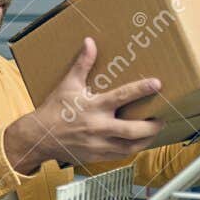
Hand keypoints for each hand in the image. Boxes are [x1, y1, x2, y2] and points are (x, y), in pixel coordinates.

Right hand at [3, 37, 164, 172]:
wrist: (38, 138)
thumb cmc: (53, 111)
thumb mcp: (67, 85)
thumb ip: (82, 64)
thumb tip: (90, 42)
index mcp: (93, 107)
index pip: (122, 96)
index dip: (141, 89)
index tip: (157, 83)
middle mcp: (98, 127)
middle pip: (133, 130)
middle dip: (152, 125)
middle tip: (161, 118)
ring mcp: (98, 144)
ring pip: (130, 146)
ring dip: (146, 139)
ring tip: (153, 131)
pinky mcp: (96, 156)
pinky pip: (120, 155)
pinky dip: (132, 148)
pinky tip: (137, 142)